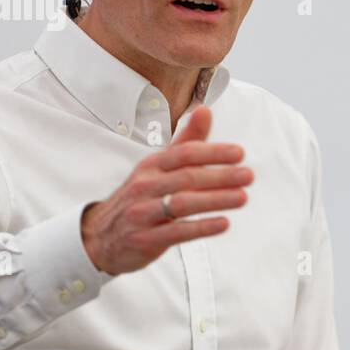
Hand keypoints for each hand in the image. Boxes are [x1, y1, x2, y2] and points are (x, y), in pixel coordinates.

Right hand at [80, 106, 252, 274]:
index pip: (184, 153)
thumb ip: (186, 142)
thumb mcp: (158, 167)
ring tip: (242, 197)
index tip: (239, 153)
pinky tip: (223, 223)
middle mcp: (145, 186)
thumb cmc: (140, 196)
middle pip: (186, 177)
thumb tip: (205, 110)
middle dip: (220, 176)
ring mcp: (142, 213)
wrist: (101, 236)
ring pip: (183, 203)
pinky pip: (176, 232)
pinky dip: (201, 227)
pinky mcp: (144, 239)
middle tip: (248, 176)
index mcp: (151, 165)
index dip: (212, 152)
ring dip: (215, 200)